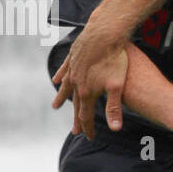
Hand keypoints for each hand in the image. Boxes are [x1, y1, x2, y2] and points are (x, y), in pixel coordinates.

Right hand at [51, 23, 128, 139]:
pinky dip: (60, 76)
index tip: (89, 137)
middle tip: (75, 132)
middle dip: (76, 119)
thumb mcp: (116, 86)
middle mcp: (76, 83)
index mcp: (87, 92)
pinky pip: (65, 70)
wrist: (104, 34)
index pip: (86, 116)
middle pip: (75, 105)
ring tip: (56, 106)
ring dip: (62, 98)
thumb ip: (114, 108)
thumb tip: (115, 129)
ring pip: (66, 87)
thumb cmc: (114, 60)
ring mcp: (73, 70)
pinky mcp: (74, 57)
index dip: (88, 128)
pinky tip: (56, 80)